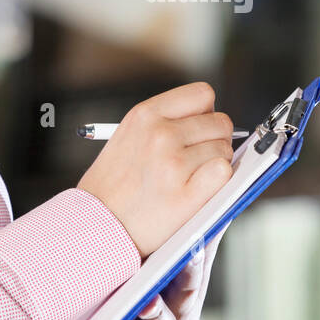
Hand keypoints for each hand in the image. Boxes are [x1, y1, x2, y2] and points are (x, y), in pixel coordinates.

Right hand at [77, 82, 233, 257]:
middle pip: (220, 122)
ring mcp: (173, 164)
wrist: (95, 225)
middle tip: (195, 159)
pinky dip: (218, 181)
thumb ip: (165, 122)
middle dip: (214, 140)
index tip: (199, 128)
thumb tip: (208, 119)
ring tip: (189, 178)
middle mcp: (160, 134)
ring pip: (224, 150)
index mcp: (146, 115)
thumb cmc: (112, 185)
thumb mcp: (128, 135)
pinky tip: (199, 188)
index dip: (207, 112)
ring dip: (215, 164)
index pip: (203, 94)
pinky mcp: (185, 195)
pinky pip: (223, 173)